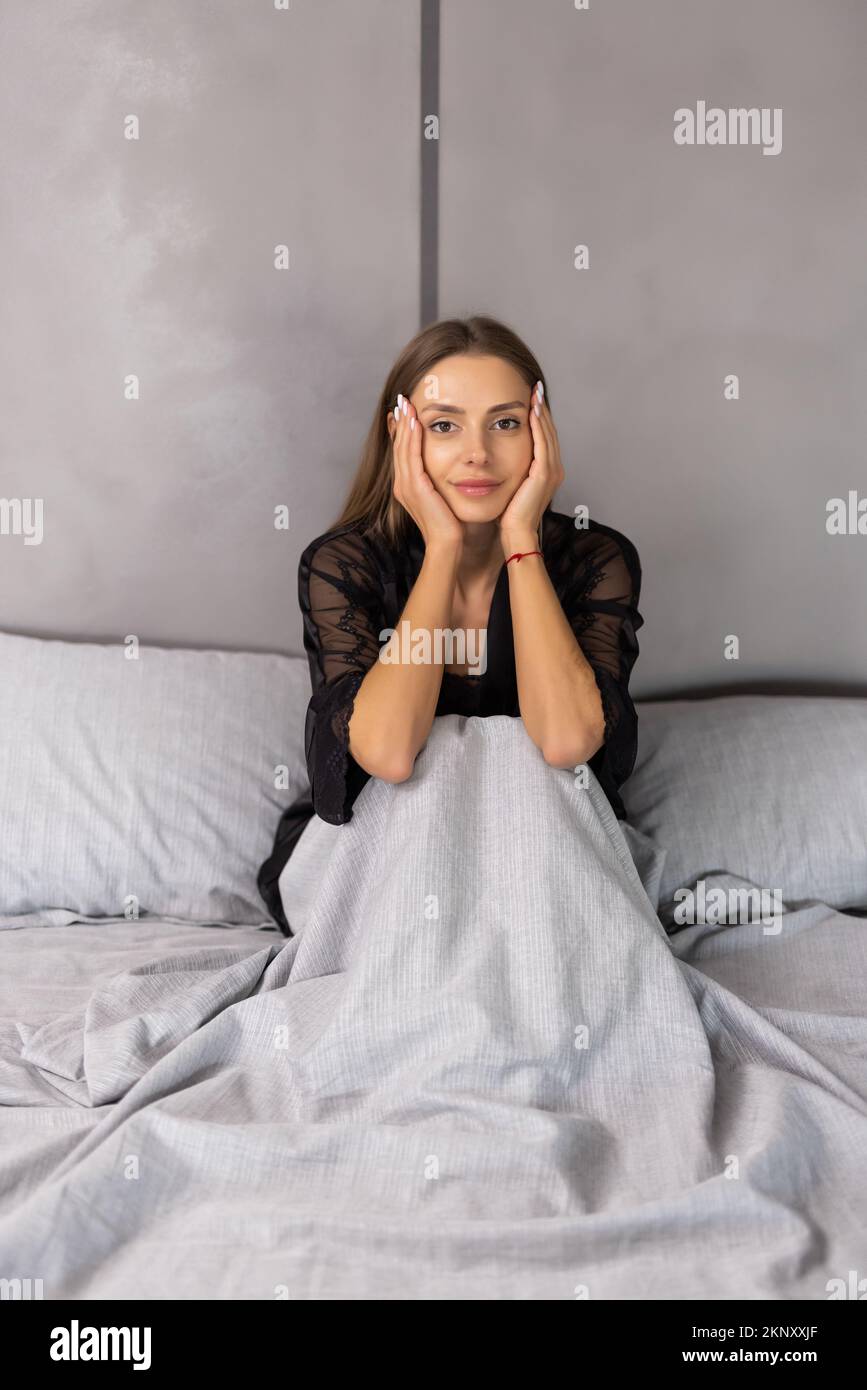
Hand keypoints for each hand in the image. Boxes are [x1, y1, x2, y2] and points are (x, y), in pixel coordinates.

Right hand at [389, 394, 463, 551]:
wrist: (447, 545)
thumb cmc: (449, 525)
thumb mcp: (442, 499)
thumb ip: (439, 483)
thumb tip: (450, 469)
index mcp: (407, 487)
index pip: (402, 453)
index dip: (402, 432)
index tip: (405, 412)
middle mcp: (402, 485)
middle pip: (398, 446)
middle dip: (400, 422)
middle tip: (402, 400)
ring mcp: (406, 486)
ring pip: (402, 448)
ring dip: (404, 424)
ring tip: (406, 404)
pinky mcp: (415, 487)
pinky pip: (411, 456)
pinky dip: (411, 438)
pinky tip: (415, 422)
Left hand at [497, 381, 563, 555]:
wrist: (515, 535)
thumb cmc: (508, 516)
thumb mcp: (510, 486)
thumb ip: (509, 470)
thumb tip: (494, 458)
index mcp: (546, 472)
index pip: (544, 437)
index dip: (538, 417)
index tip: (530, 397)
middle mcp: (554, 469)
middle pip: (549, 431)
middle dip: (542, 408)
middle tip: (535, 386)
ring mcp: (551, 471)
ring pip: (548, 433)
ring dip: (541, 411)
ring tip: (534, 391)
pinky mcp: (544, 474)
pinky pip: (542, 442)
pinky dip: (538, 425)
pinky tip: (532, 409)